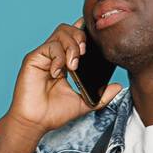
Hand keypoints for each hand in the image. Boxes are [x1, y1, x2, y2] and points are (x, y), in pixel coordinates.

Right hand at [7, 17, 123, 133]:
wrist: (36, 123)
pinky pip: (50, 47)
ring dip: (72, 45)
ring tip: (73, 65)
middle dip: (80, 36)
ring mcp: (43, 55)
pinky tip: (58, 73)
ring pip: (60, 32)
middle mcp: (54, 55)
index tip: (95, 40)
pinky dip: (58, 57)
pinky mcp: (33, 58)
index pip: (75, 37)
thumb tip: (119, 87)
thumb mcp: (84, 103)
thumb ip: (102, 95)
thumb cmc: (54, 113)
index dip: (85, 32)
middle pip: (68, 29)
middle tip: (84, 54)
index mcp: (65, 61)